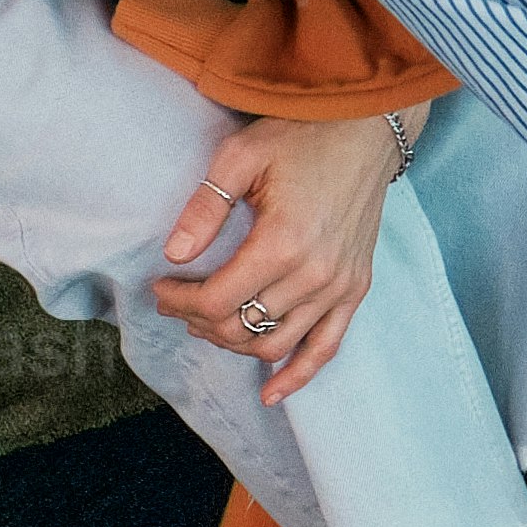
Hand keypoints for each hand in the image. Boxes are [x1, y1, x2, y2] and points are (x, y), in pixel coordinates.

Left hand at [149, 105, 409, 386]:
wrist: (366, 132)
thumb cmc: (300, 137)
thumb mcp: (240, 156)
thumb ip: (205, 207)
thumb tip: (174, 254)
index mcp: (282, 243)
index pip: (217, 300)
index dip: (179, 301)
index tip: (160, 287)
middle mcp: (314, 275)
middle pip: (241, 326)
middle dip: (199, 321)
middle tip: (178, 301)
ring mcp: (339, 287)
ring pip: (275, 344)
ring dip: (234, 342)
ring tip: (210, 324)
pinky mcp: (356, 290)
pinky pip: (326, 348)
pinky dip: (297, 375)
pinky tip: (270, 394)